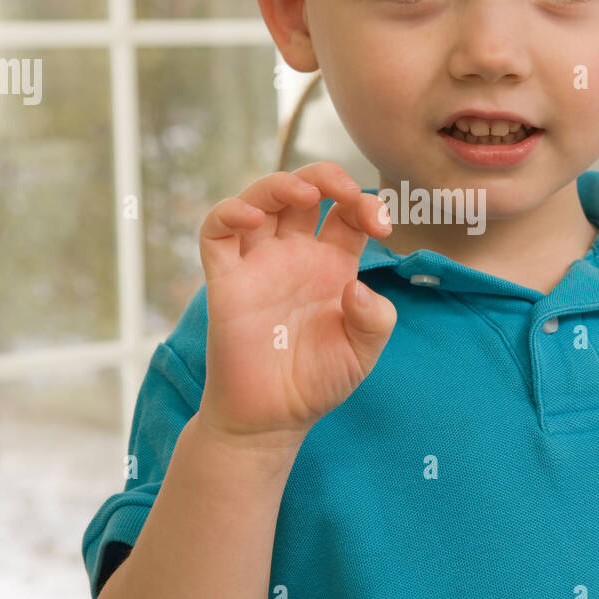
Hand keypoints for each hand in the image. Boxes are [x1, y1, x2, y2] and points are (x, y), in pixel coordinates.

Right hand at [196, 164, 396, 440]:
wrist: (271, 421)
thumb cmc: (317, 384)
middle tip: (346, 192)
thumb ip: (375, 321)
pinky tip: (251, 217)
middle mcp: (294, 255)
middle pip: (304, 192)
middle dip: (327, 177)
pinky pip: (217, 232)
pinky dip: (229, 213)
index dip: (365, 205)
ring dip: (280, 184)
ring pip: (259, 199)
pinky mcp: (226, 280)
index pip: (347, 214)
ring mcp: (258, 264)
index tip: (382, 224)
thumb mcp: (363, 354)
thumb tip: (357, 289)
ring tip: (305, 193)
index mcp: (332, 265)